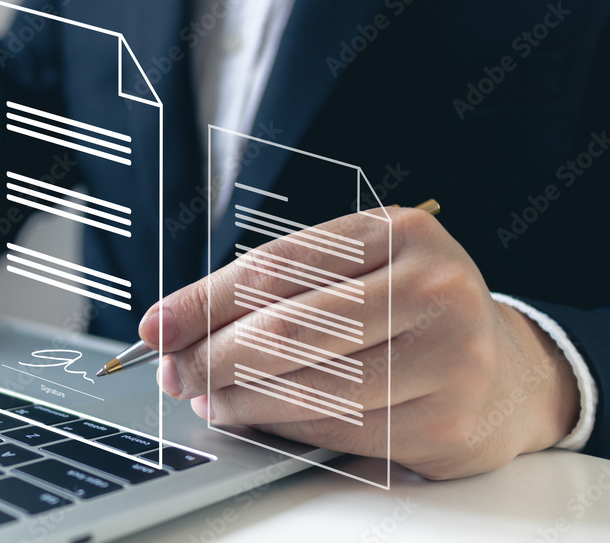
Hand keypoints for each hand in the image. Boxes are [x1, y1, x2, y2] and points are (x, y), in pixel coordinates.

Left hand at [139, 208, 579, 478]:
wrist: (507, 369)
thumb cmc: (411, 310)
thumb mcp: (360, 269)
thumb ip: (282, 287)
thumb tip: (180, 326)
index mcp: (399, 232)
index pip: (278, 266)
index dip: (204, 300)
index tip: (157, 326)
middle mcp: (431, 288)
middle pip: (289, 329)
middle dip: (212, 357)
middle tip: (174, 371)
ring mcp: (446, 358)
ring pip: (308, 387)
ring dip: (238, 399)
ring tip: (207, 397)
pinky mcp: (445, 423)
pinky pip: (335, 431)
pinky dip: (280, 426)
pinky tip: (255, 417)